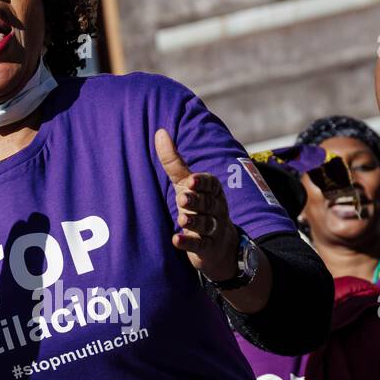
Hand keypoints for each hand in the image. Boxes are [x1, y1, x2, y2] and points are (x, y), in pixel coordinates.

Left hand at [155, 129, 237, 281]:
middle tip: (183, 197)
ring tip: (181, 219)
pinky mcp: (208, 248)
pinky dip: (188, 243)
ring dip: (194, 221)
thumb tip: (160, 132)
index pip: (211, 184)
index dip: (202, 183)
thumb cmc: (198, 206)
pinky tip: (176, 240)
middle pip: (208, 204)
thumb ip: (174, 162)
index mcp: (213, 191)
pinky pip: (200, 245)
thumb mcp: (186, 184)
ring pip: (206, 224)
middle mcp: (216, 208)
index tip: (191, 180)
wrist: (219, 245)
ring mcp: (214, 229)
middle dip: (196, 200)